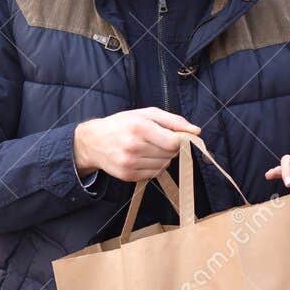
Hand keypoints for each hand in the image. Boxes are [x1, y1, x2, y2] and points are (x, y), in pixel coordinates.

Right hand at [74, 108, 199, 181]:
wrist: (93, 141)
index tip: (178, 137)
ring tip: (149, 148)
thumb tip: (196, 131)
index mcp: (139, 127)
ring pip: (164, 165)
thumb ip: (173, 120)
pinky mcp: (128, 176)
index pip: (173, 142)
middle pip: (170, 154)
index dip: (180, 140)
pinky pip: (154, 174)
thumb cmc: (122, 124)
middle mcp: (133, 146)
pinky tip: (142, 157)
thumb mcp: (146, 113)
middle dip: (171, 147)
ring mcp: (130, 163)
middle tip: (159, 140)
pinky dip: (154, 166)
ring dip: (163, 157)